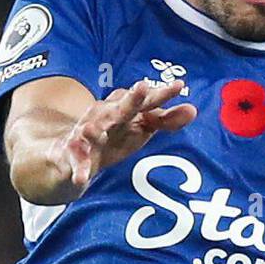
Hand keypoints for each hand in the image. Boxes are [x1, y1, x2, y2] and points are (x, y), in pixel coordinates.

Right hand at [48, 79, 196, 193]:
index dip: (162, 94)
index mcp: (125, 109)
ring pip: (91, 131)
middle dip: (131, 99)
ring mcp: (87, 134)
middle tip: (142, 86)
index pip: (147, 101)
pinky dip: (80, 169)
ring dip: (95, 130)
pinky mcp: (73, 154)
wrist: (71, 153)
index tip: (179, 85)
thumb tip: (193, 110)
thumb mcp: (141, 127)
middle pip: (121, 108)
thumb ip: (166, 119)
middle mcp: (106, 116)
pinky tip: (83, 178)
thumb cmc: (114, 134)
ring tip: (95, 129)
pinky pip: (77, 162)